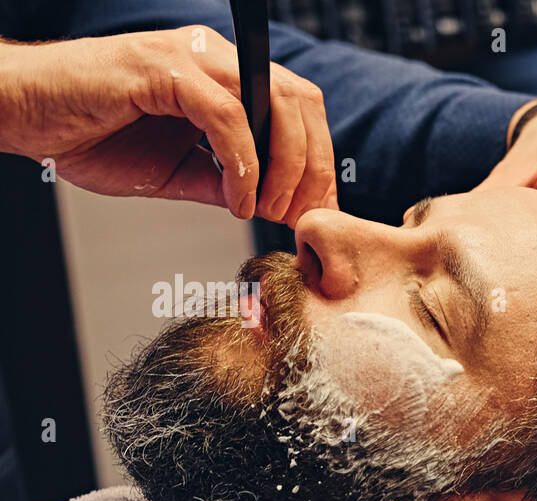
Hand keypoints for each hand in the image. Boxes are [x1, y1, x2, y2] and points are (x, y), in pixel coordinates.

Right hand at [0, 27, 337, 225]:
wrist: (23, 116)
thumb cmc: (89, 134)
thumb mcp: (177, 172)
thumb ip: (224, 181)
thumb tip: (269, 204)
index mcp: (223, 77)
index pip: (296, 109)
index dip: (318, 161)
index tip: (314, 210)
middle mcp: (214, 59)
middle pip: (299, 102)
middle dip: (312, 167)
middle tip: (298, 215)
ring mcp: (190, 58)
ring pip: (272, 103)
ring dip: (283, 166)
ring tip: (267, 210)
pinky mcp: (162, 69)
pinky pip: (225, 115)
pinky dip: (242, 163)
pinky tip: (237, 198)